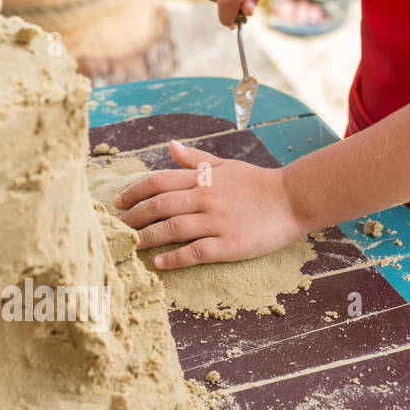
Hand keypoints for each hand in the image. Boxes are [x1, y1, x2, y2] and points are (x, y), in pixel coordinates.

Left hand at [113, 140, 304, 267]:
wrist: (294, 199)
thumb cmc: (258, 183)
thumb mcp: (226, 165)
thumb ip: (195, 159)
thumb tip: (170, 146)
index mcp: (203, 178)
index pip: (158, 181)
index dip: (134, 192)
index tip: (118, 202)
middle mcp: (206, 197)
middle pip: (160, 205)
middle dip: (133, 216)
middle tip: (114, 228)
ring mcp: (217, 221)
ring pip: (173, 228)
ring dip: (147, 237)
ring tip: (129, 245)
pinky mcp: (229, 244)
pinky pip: (196, 252)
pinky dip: (175, 258)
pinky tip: (159, 263)